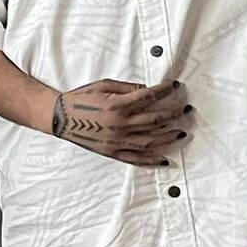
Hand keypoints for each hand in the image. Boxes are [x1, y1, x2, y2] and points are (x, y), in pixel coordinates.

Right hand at [50, 79, 188, 165]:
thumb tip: (148, 89)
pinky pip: (137, 159)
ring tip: (182, 132)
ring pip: (151, 140)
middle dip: (174, 113)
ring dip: (169, 136)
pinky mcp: (113, 152)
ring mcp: (117, 141)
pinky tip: (165, 159)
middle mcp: (120, 124)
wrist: (60, 117)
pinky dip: (152, 160)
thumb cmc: (80, 98)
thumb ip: (127, 88)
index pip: (149, 96)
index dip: (164, 90)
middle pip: (155, 120)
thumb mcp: (103, 86)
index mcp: (117, 105)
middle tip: (186, 109)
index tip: (175, 85)